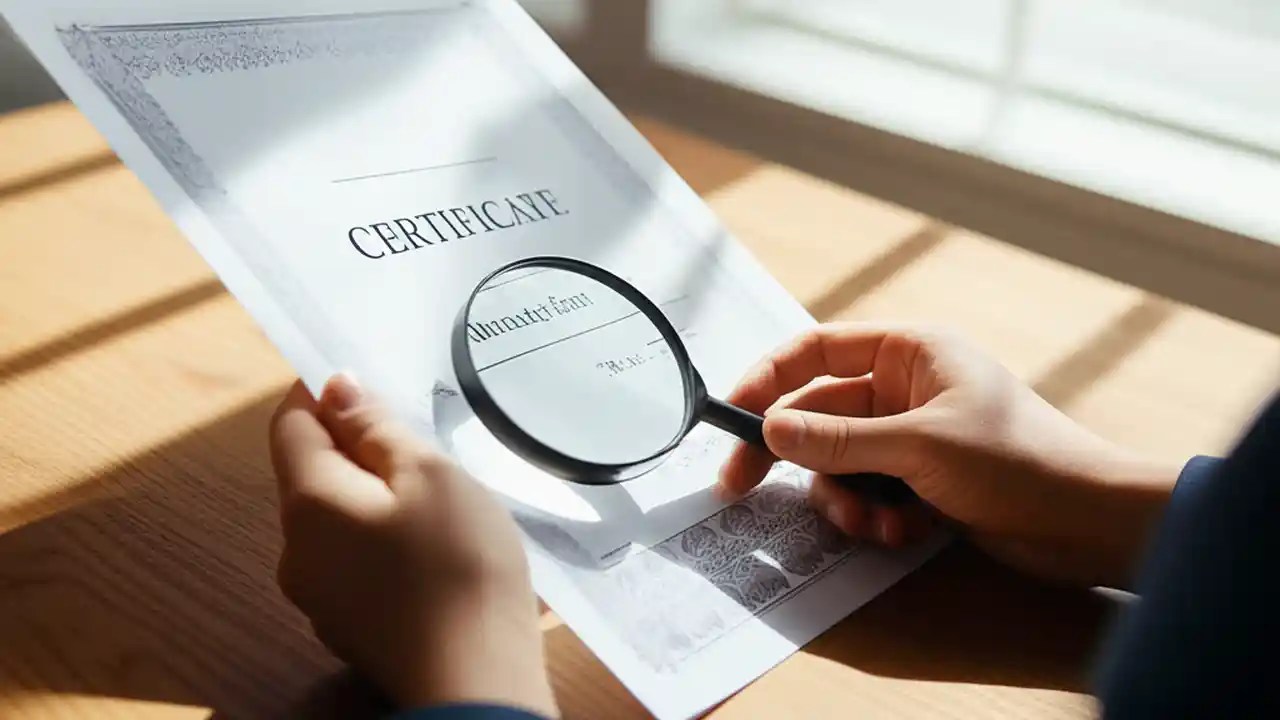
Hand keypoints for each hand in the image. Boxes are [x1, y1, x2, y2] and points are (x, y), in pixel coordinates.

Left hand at [270, 374, 555, 715]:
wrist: (477, 680)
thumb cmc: (459, 566)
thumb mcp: (429, 474)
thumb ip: (376, 427)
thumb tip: (335, 388)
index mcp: (308, 502)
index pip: (291, 422)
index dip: (325, 391)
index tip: (373, 384)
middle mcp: (295, 550)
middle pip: (312, 473)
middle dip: (357, 447)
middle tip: (423, 443)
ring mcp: (318, 596)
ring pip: (336, 520)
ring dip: (374, 497)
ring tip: (439, 501)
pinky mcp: (348, 627)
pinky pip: (355, 563)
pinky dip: (384, 543)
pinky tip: (433, 552)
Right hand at [719, 323, 1180, 588]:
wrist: (1090, 523)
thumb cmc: (1022, 463)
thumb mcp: (920, 448)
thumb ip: (839, 439)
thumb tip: (770, 429)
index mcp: (909, 352)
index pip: (817, 350)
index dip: (768, 378)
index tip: (732, 415)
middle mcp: (905, 388)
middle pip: (818, 414)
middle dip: (793, 456)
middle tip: (740, 488)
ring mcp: (912, 436)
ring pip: (839, 463)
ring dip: (845, 498)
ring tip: (875, 522)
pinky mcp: (922, 480)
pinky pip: (868, 492)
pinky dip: (876, 515)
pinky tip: (906, 532)